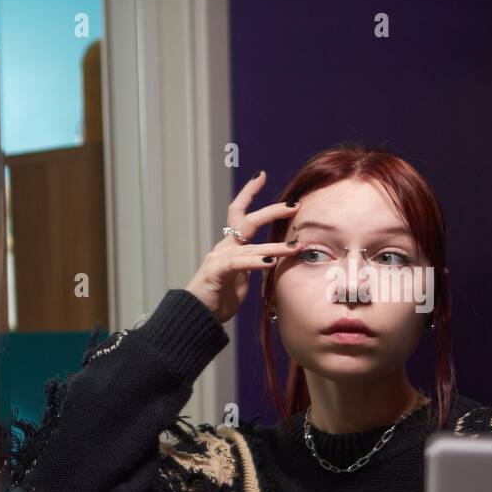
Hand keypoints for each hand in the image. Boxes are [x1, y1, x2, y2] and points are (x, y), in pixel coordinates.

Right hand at [184, 170, 303, 324]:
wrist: (195, 316)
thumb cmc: (219, 298)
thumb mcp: (242, 278)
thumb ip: (255, 264)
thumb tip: (277, 259)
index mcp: (229, 245)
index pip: (237, 213)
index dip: (248, 193)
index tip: (261, 175)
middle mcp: (223, 247)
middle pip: (246, 221)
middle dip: (271, 211)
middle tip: (294, 204)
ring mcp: (218, 258)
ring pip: (250, 245)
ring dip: (275, 246)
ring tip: (296, 246)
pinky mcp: (216, 272)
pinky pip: (239, 263)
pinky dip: (256, 262)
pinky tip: (271, 263)